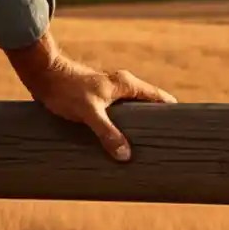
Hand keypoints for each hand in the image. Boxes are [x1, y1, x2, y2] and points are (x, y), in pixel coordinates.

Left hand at [8, 32, 175, 162]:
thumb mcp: (89, 112)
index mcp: (126, 84)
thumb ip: (107, 132)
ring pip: (131, 112)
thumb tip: (125, 155)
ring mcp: (108, 93)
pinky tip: (118, 142)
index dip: (172, 111)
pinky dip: (121, 127)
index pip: (159, 97)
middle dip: (156, 124)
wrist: (42, 74)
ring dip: (136, 127)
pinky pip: (116, 115)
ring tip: (144, 149)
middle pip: (147, 106)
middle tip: (167, 146)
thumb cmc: (65, 88)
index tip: (186, 129)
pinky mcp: (95, 100)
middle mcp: (121, 86)